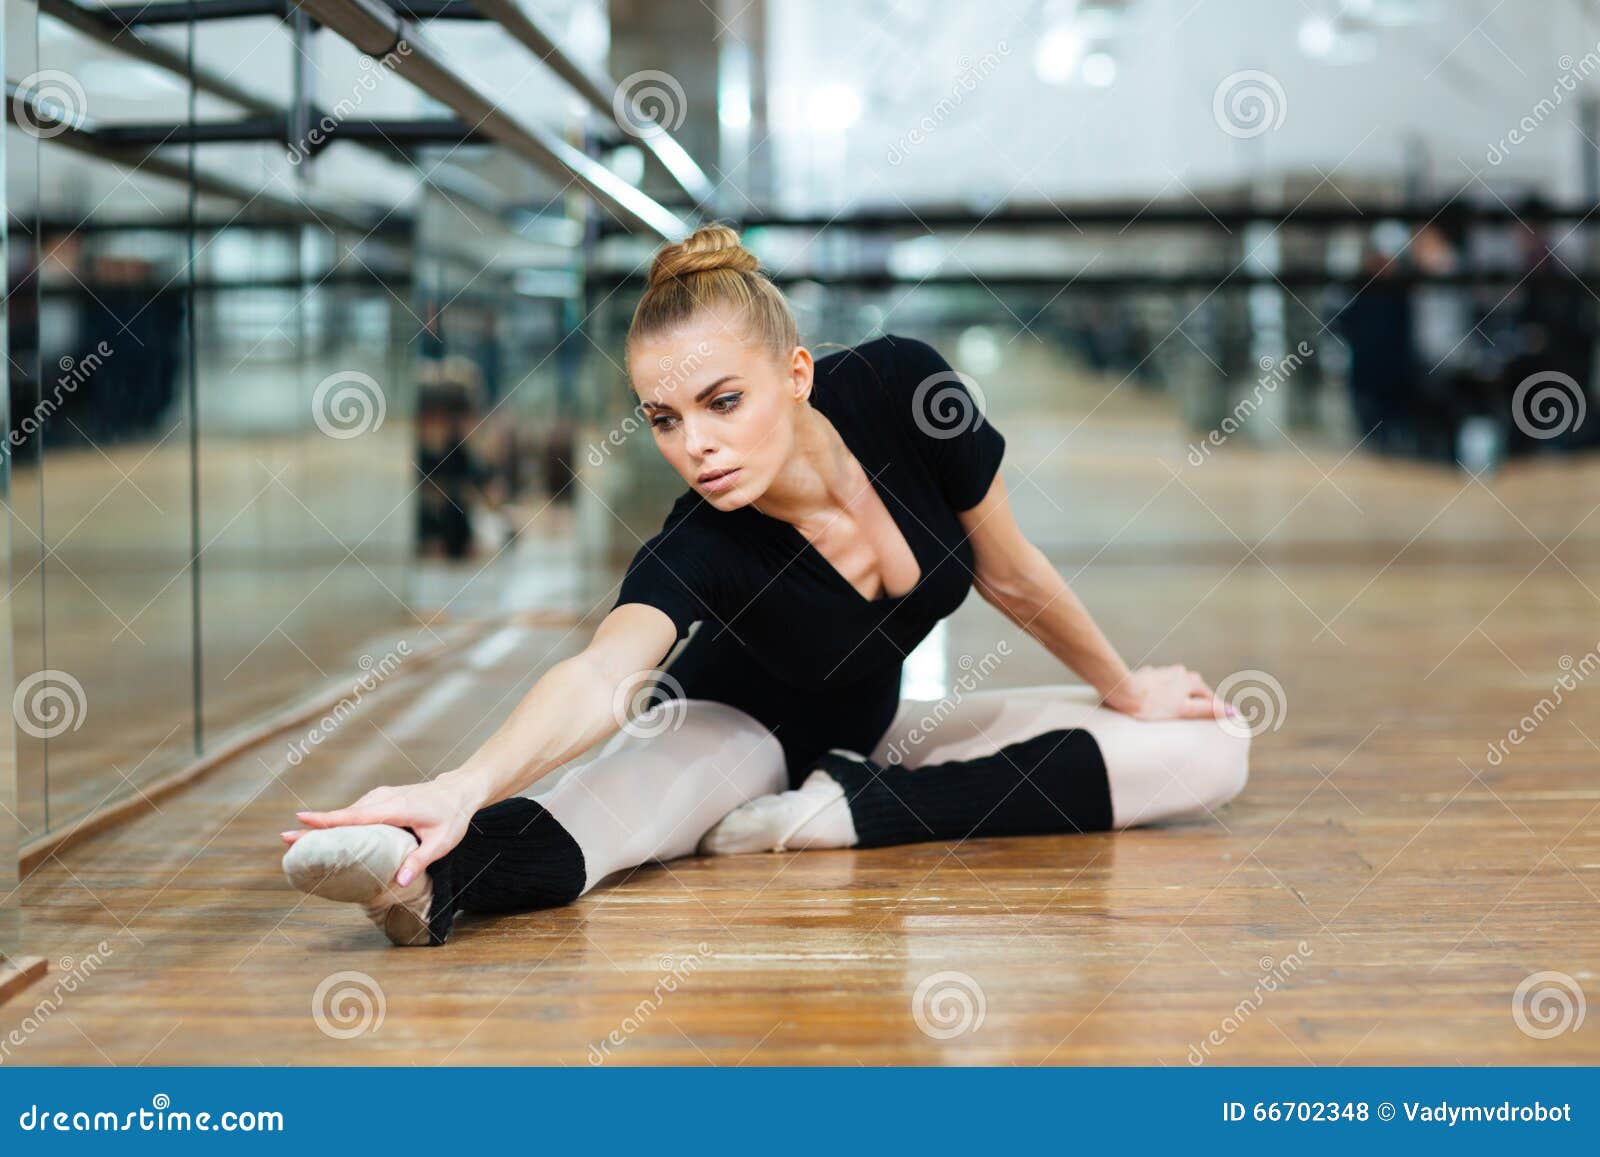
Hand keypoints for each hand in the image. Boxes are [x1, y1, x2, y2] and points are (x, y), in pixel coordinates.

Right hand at [280, 777, 475, 886]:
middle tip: (285, 839)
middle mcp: (383, 799)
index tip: (299, 820)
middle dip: (314, 827)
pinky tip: (328, 838)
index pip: (355, 815)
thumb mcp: (442, 842)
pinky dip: (340, 823)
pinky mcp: (380, 800)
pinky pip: (356, 812)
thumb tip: (398, 882)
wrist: (460, 790)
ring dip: (325, 826)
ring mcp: (380, 797)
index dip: (327, 820)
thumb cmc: (452, 816)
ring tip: (299, 842)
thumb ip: (419, 860)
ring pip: (348, 814)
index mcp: (395, 808)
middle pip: (343, 815)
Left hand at [1102, 664, 1233, 721]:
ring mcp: (1161, 672)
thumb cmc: (1153, 704)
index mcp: (1190, 679)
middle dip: (1194, 703)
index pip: (1208, 697)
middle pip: (1192, 691)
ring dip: (1177, 699)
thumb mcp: (1184, 710)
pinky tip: (1154, 706)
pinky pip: (1159, 688)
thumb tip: (1234, 711)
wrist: (1122, 692)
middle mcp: (1178, 672)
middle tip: (1193, 720)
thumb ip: (1209, 710)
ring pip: (1175, 688)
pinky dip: (1161, 696)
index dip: (1212, 709)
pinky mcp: (1146, 676)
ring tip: (1173, 715)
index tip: (1215, 721)